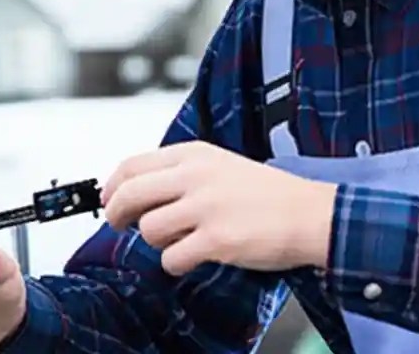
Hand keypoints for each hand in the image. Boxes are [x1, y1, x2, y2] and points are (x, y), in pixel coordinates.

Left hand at [101, 140, 337, 275]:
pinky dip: (176, 264)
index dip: (112, 186)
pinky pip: (171, 258)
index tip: (108, 200)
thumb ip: (180, 174)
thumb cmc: (268, 194)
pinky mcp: (216, 240)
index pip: (132, 165)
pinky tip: (192, 258)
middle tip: (119, 225)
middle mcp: (195, 176)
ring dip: (157, 241)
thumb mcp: (219, 165)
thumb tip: (137, 191)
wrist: (310, 214)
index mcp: (194, 154)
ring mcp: (205, 208)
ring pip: (148, 229)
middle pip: (130, 194)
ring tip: (180, 240)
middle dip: (116, 214)